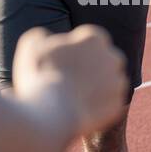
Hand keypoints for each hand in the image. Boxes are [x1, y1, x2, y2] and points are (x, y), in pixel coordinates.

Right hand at [12, 25, 127, 136]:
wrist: (50, 115)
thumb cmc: (40, 75)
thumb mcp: (32, 44)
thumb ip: (44, 36)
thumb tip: (46, 38)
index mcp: (95, 38)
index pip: (90, 39)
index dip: (75, 48)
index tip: (63, 59)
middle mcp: (113, 58)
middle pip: (103, 59)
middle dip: (91, 65)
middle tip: (69, 76)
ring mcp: (118, 83)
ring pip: (108, 81)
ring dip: (95, 85)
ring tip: (71, 94)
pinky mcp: (117, 106)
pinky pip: (106, 103)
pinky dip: (95, 105)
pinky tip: (77, 108)